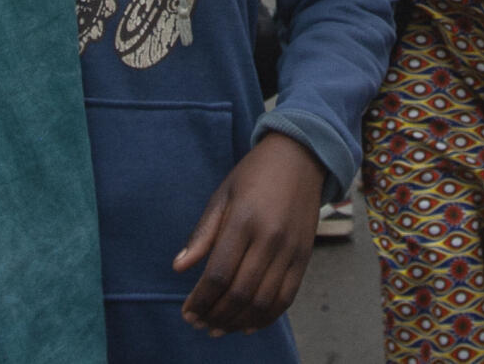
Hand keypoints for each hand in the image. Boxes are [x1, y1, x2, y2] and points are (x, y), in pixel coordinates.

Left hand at [173, 134, 326, 335]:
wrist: (300, 156)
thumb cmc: (254, 174)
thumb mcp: (222, 195)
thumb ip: (202, 234)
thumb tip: (179, 267)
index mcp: (244, 220)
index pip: (218, 274)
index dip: (200, 300)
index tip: (187, 312)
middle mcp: (270, 238)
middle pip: (239, 293)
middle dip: (215, 315)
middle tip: (199, 324)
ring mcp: (290, 249)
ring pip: (263, 301)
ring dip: (238, 322)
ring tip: (219, 328)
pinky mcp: (304, 256)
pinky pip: (286, 297)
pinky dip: (266, 317)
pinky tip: (247, 325)